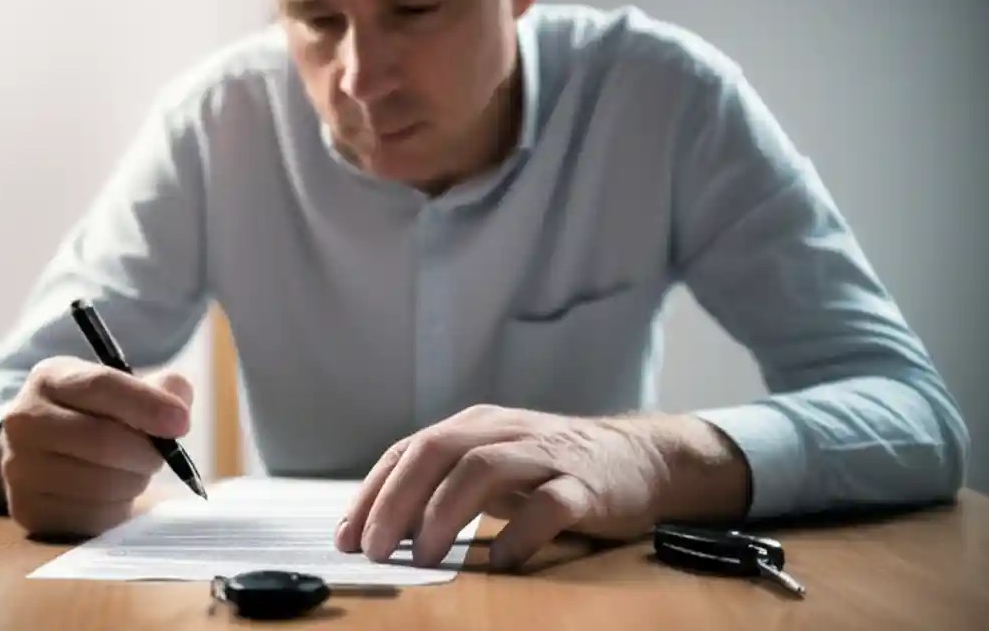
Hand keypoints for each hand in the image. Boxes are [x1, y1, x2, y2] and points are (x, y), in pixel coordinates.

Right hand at [0, 356, 192, 536]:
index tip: (181, 422)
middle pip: (102, 440)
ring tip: (133, 470)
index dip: (147, 405)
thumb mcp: (125, 388)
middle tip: (161, 454)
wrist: (46, 453)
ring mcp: (19, 467)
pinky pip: (91, 516)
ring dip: (134, 480)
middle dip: (147, 452)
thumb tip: (177, 410)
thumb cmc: (97, 416)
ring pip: (99, 483)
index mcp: (51, 379)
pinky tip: (114, 492)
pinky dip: (117, 507)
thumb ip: (161, 389)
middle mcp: (24, 419)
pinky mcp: (28, 509)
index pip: (101, 386)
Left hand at [334, 404, 748, 569]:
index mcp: (476, 425)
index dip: (374, 492)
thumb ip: (444, 484)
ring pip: (482, 468)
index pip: (410, 450)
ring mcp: (545, 456)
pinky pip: (548, 507)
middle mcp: (505, 432)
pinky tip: (499, 563)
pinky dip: (518, 535)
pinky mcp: (585, 486)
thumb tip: (380, 526)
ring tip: (423, 557)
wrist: (639, 458)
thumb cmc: (552, 468)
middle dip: (397, 500)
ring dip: (443, 513)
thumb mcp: (492, 465)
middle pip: (437, 450)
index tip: (348, 536)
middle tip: (375, 548)